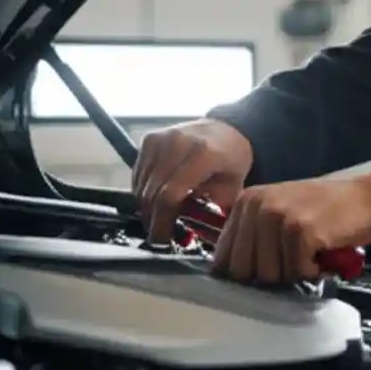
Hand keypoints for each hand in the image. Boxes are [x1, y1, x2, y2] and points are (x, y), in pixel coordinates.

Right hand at [132, 118, 253, 243]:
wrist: (227, 129)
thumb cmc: (232, 161)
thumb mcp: (233, 188)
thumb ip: (212, 210)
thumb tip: (192, 234)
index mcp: (203, 155)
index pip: (169, 195)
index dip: (162, 222)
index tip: (162, 240)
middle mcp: (177, 143)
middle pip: (152, 192)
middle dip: (152, 219)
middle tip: (160, 234)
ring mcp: (160, 138)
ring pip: (140, 185)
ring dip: (146, 206)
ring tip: (161, 217)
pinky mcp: (149, 139)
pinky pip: (137, 175)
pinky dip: (143, 191)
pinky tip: (158, 198)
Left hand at [211, 167, 370, 283]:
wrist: (370, 197)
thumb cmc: (326, 210)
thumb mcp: (281, 214)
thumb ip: (254, 237)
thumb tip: (232, 278)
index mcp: (247, 202)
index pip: (225, 257)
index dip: (245, 275)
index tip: (268, 273)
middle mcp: (258, 206)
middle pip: (246, 272)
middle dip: (272, 276)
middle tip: (295, 263)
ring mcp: (279, 217)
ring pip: (271, 276)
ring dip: (295, 274)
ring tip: (311, 254)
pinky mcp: (302, 231)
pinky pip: (297, 272)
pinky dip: (314, 271)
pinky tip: (324, 254)